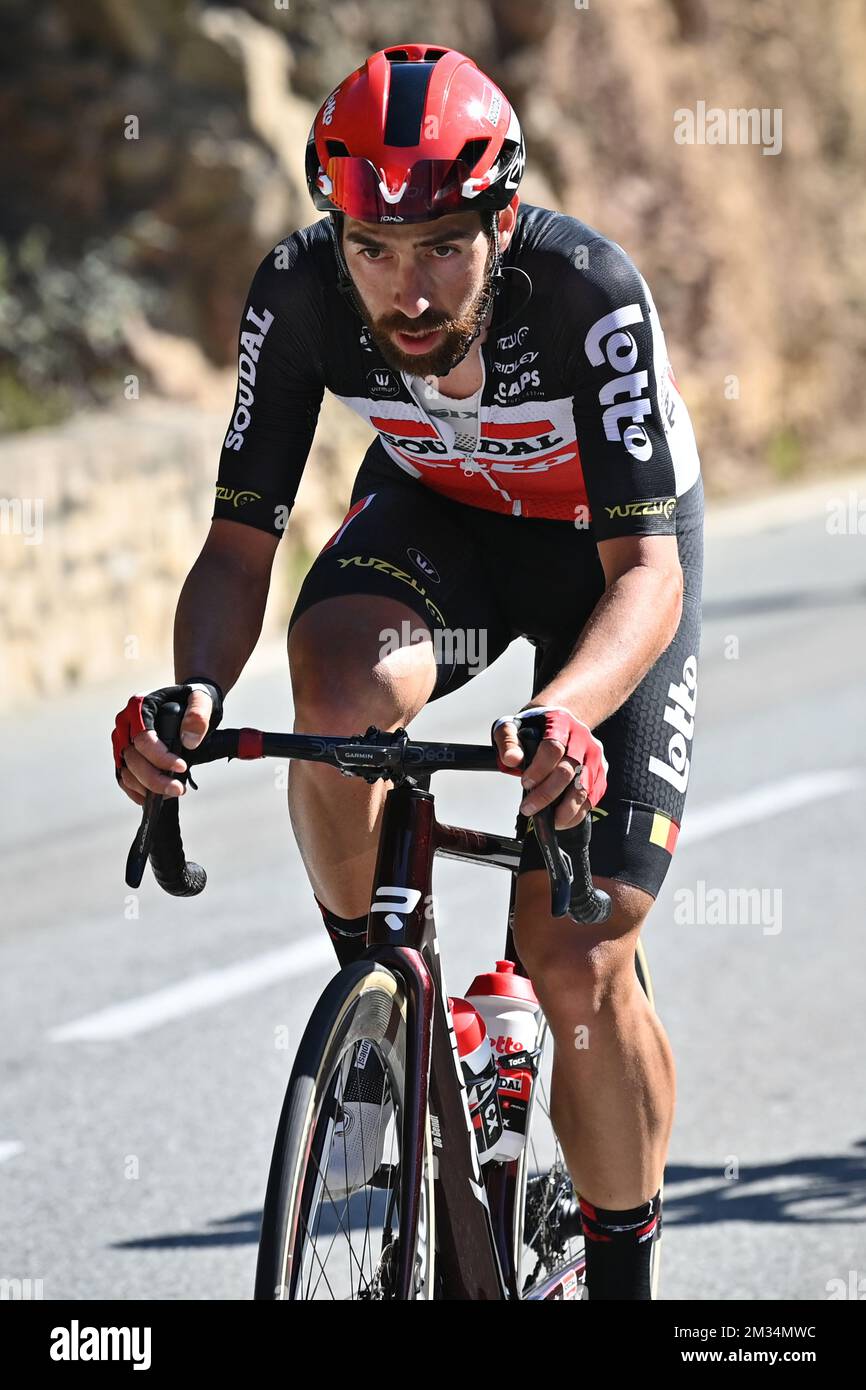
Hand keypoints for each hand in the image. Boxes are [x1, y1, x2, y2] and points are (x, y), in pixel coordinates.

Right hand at [112, 680, 222, 805]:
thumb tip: (188, 741)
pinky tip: (153, 798)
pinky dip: (135, 791)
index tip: (182, 767)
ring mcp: (123, 741)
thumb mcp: (202, 700)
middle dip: (154, 779)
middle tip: (178, 789)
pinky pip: (124, 777)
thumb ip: (198, 714)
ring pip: (126, 770)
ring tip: (172, 793)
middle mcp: (125, 723)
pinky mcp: (125, 755)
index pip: (143, 738)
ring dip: (146, 788)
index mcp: (139, 706)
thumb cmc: (192, 701)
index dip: (160, 757)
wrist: (187, 704)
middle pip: (132, 758)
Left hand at [491, 705, 607, 829]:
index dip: (539, 769)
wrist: (559, 723)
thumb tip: (511, 759)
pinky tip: (560, 820)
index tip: (525, 783)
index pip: (553, 747)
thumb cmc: (536, 728)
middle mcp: (582, 738)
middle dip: (547, 793)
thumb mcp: (513, 726)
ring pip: (583, 787)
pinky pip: (592, 797)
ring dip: (564, 809)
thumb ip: (508, 740)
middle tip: (528, 807)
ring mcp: (594, 757)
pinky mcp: (599, 773)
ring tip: (546, 820)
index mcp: (561, 723)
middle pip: (569, 770)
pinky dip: (577, 813)